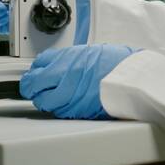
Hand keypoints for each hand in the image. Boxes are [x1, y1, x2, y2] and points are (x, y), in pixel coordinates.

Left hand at [19, 44, 135, 119]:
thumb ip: (69, 60)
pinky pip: (59, 112)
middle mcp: (64, 75)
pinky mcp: (76, 109)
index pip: (38, 64)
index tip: (36, 73)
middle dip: (31, 87)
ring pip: (43, 102)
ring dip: (44, 101)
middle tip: (33, 89)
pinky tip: (66, 104)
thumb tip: (56, 65)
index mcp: (67, 57)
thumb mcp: (89, 52)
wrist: (133, 78)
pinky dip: (59, 109)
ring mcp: (69, 94)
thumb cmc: (118, 63)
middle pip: (33, 84)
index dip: (35, 70)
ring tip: (51, 98)